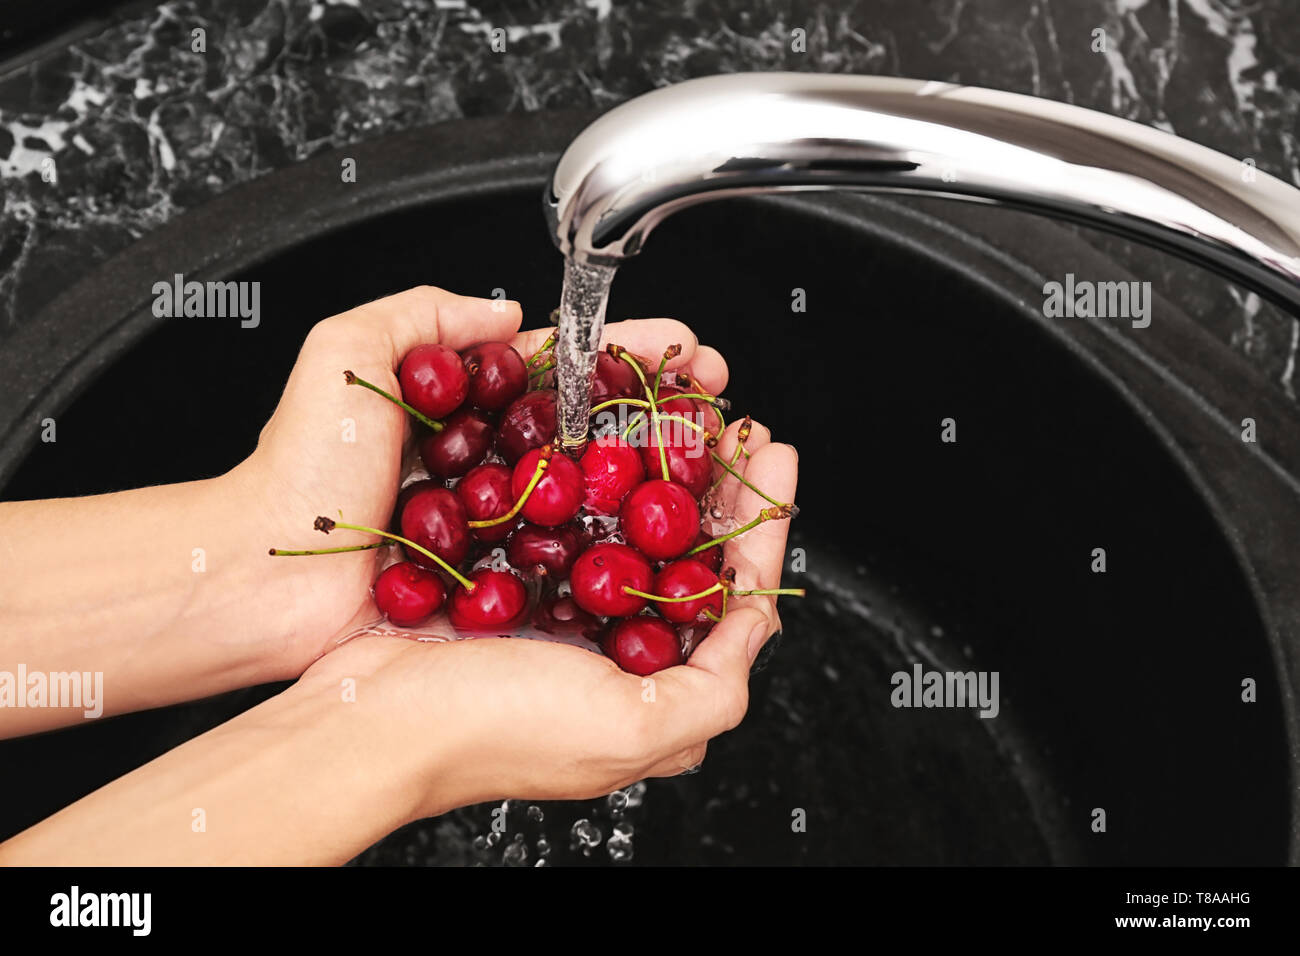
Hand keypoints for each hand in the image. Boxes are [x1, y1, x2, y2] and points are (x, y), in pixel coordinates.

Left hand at [232, 285, 731, 679]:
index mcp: (468, 408)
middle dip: (667, 411)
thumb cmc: (296, 474)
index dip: (629, 354)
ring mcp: (507, 531)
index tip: (682, 346)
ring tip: (716, 460)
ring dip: (665, 478)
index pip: (566, 368)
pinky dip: (630, 551)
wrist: (264, 581)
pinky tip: (674, 540)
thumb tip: (507, 311)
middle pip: (601, 430)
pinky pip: (580, 565)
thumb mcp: (346, 354)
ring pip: (602, 495)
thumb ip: (422, 311)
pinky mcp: (508, 589)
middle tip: (719, 400)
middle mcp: (498, 468)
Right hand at [293, 416, 797, 815]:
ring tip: (692, 410)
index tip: (772, 458)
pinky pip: (569, 507)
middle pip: (688, 546)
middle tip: (740, 422)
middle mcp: (612, 641)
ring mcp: (561, 601)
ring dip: (666, 464)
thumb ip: (717, 687)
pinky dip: (597, 467)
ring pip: (632, 518)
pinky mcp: (510, 569)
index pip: (731, 592)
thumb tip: (755, 621)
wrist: (365, 716)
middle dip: (720, 482)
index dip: (759, 523)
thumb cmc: (493, 732)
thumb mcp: (632, 731)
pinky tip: (612, 429)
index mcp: (650, 682)